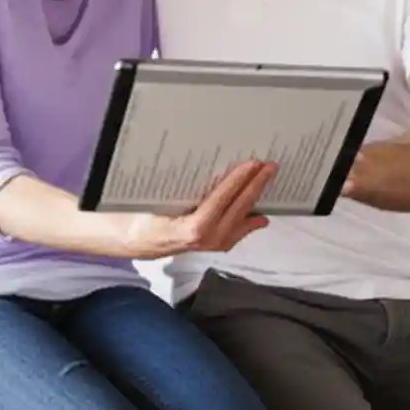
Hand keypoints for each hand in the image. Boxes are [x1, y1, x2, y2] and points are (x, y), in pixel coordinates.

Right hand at [117, 161, 275, 259]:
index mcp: (192, 228)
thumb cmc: (144, 219)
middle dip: (255, 184)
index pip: (221, 199)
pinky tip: (260, 216)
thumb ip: (177, 192)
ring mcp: (215, 243)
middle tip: (269, 165)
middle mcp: (208, 238)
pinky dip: (250, 221)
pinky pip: (239, 231)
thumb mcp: (156, 203)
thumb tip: (195, 167)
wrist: (140, 243)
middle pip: (238, 207)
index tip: (251, 164)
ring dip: (255, 197)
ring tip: (267, 178)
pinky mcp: (217, 245)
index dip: (238, 181)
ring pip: (242, 218)